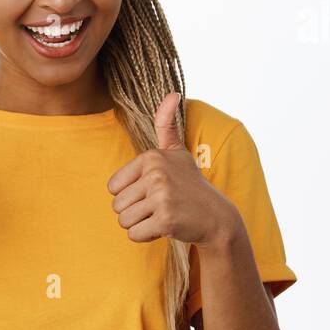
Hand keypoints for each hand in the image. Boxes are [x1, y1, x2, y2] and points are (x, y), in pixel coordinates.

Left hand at [105, 93, 237, 245]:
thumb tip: (172, 93)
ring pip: (124, 221)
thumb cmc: (189, 185)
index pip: (113, 187)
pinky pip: (135, 234)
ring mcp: (162, 196)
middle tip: (160, 207)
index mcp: (151, 157)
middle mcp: (156, 174)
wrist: (216, 217)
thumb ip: (166, 125)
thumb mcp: (177, 153)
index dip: (130, 195)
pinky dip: (147, 236)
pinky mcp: (166, 219)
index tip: (153, 192)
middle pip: (117, 205)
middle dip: (134, 212)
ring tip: (162, 215)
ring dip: (140, 224)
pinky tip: (166, 227)